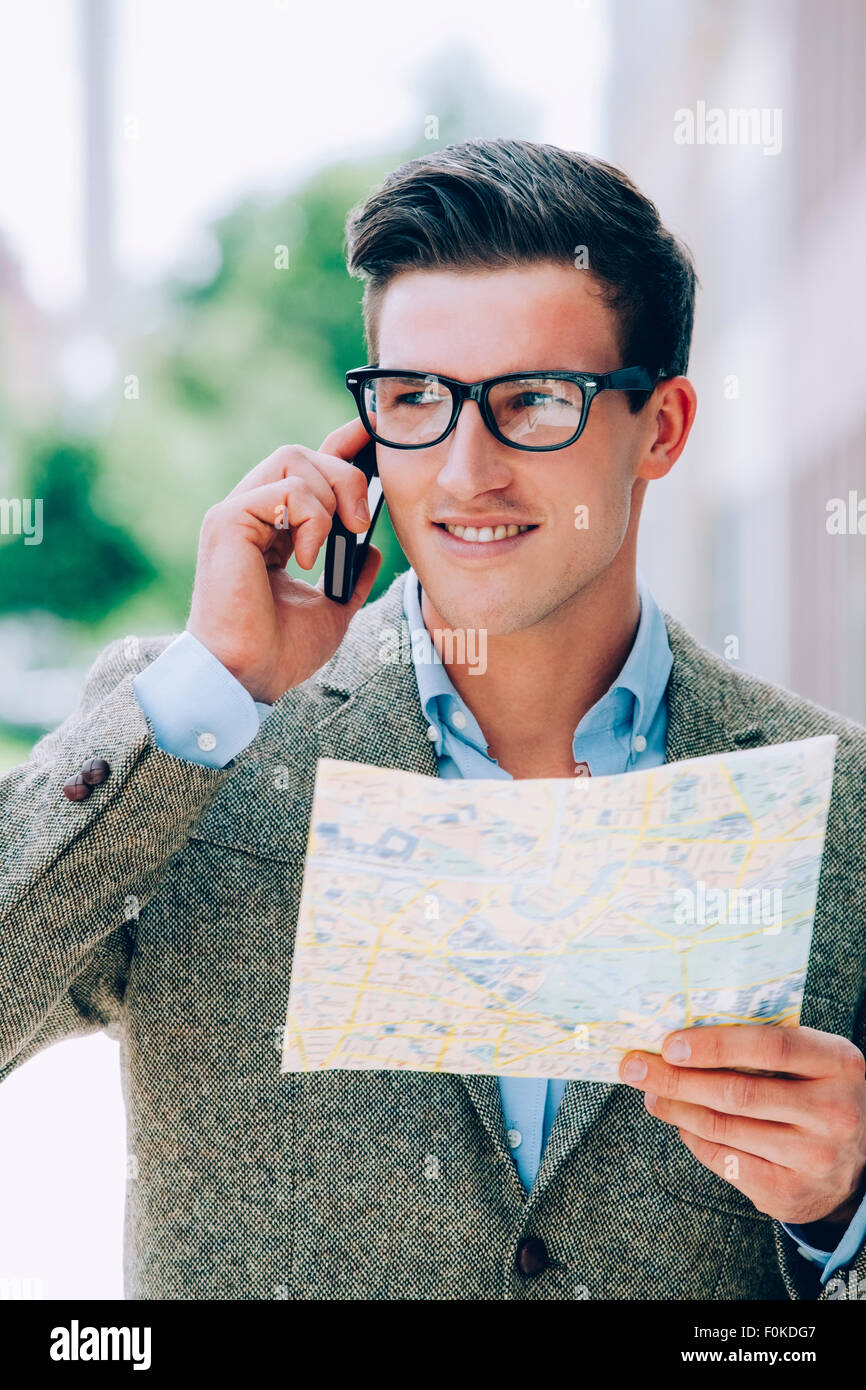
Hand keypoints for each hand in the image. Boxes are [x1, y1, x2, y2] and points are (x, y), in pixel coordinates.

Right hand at [187, 418, 381, 702]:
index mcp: (270, 530)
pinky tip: (305, 558)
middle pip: (301, 455)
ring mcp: (235, 515)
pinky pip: (284, 491)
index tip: (372, 434)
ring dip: (330, 495)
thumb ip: (352, 575)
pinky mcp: (227, 522)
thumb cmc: (280, 650)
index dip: (339, 445)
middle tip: (360, 522)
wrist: (249, 677)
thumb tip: (372, 551)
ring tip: (333, 541)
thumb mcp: (333, 608)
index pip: (303, 469)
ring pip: (292, 460)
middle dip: (344, 475)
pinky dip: (310, 518)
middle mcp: (249, 515)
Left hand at [619, 1024, 865, 1228]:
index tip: (669, 1044)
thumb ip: (764, 1046)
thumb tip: (682, 1038)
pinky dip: (693, 1137)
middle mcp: (833, 1112)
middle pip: (737, 1092)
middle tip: (635, 1067)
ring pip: (723, 1127)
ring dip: (676, 1108)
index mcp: (838, 1064)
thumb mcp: (811, 1062)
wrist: (856, 1165)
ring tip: (651, 1093)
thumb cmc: (816, 1094)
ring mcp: (813, 1156)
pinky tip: (679, 1122)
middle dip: (676, 1078)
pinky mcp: (789, 1191)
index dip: (714, 1045)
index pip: (770, 1046)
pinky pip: (724, 1158)